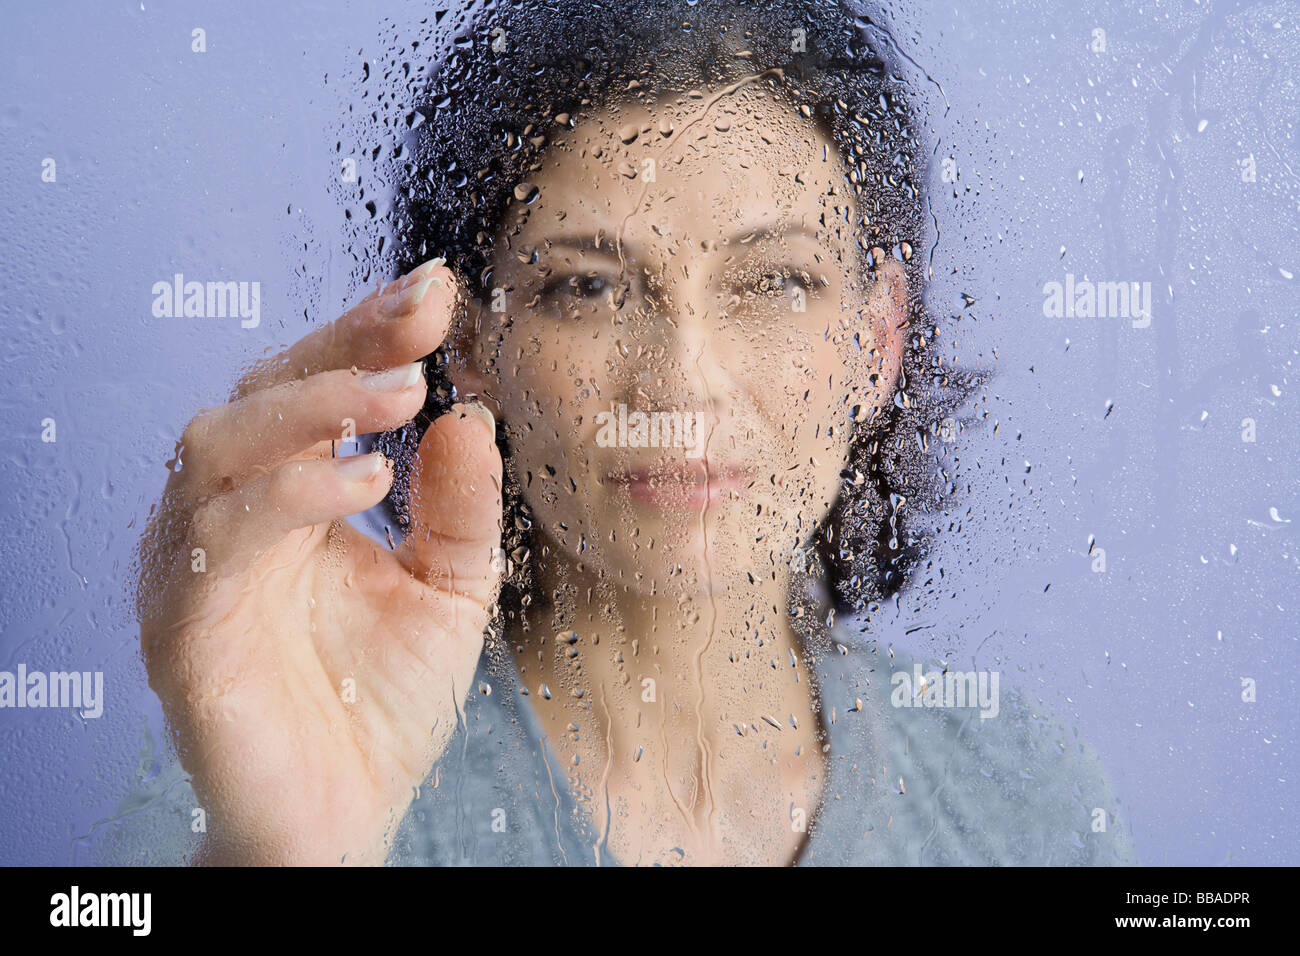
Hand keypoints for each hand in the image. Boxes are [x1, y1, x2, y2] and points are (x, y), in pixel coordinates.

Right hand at [136, 259, 502, 864]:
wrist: (344, 815)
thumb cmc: (382, 704)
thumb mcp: (449, 590)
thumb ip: (458, 506)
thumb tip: (470, 413)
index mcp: (291, 498)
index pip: (318, 387)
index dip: (369, 332)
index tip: (438, 290)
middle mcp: (234, 516)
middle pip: (262, 391)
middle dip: (341, 346)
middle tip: (421, 323)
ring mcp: (200, 566)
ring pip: (219, 443)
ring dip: (310, 407)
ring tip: (397, 394)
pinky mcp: (184, 627)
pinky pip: (220, 538)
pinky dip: (289, 495)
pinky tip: (365, 482)